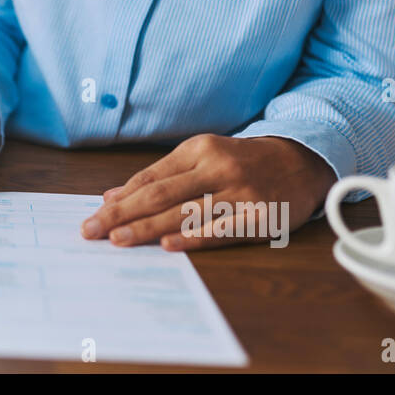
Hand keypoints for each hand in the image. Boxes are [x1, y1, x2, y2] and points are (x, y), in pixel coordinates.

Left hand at [81, 134, 337, 250]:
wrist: (302, 161)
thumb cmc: (243, 162)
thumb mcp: (203, 157)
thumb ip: (160, 175)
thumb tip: (113, 195)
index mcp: (199, 149)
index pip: (150, 176)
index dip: (120, 198)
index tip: (94, 215)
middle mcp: (217, 167)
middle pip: (160, 194)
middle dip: (122, 213)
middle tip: (92, 230)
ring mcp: (239, 191)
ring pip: (185, 212)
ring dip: (148, 228)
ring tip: (118, 240)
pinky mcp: (259, 215)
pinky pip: (220, 229)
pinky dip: (193, 237)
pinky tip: (168, 245)